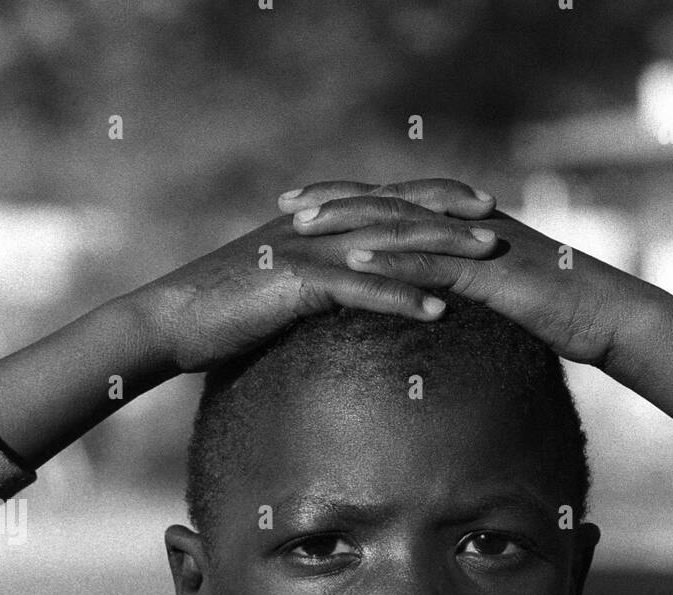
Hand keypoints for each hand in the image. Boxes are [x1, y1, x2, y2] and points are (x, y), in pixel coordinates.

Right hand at [130, 181, 499, 373]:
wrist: (173, 318)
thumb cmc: (223, 310)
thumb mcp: (277, 286)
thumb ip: (315, 279)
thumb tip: (345, 293)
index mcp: (316, 223)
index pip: (385, 200)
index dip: (433, 198)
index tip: (478, 206)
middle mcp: (318, 226)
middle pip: (397, 213)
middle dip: (452, 217)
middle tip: (500, 223)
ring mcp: (308, 250)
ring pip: (387, 245)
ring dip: (441, 252)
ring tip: (487, 262)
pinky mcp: (296, 282)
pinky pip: (360, 290)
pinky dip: (401, 298)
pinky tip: (437, 312)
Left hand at [287, 184, 652, 367]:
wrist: (604, 313)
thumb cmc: (555, 309)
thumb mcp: (498, 293)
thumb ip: (462, 284)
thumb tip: (431, 297)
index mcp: (462, 224)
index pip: (396, 203)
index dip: (349, 199)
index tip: (304, 203)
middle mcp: (464, 221)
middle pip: (389, 202)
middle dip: (335, 200)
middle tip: (287, 204)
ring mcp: (475, 241)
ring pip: (401, 224)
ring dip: (350, 222)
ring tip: (305, 226)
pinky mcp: (488, 269)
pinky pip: (432, 260)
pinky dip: (392, 258)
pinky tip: (356, 260)